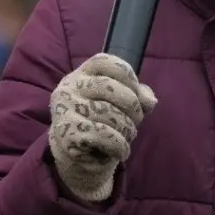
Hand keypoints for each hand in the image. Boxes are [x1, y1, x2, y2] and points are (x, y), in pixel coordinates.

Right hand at [46, 53, 156, 204]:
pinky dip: (120, 146)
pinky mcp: (67, 134)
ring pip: (111, 115)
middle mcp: (69, 88)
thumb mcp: (117, 102)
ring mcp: (65, 110)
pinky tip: (121, 152)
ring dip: (128, 130)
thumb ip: (136, 95)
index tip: (136, 95)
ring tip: (126, 137)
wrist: (72, 152)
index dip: (129, 77)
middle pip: (110, 88)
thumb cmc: (99, 121)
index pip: (106, 62)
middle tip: (136, 121)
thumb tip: (149, 101)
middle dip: (133, 107)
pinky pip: (104, 136)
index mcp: (81, 74)